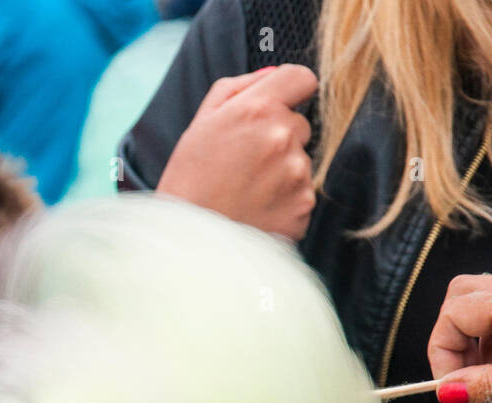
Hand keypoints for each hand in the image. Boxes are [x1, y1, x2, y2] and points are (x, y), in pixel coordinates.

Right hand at [156, 64, 317, 240]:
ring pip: (301, 162)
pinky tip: (256, 210)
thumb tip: (274, 72)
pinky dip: (284, 202)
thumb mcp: (202, 122)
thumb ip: (239, 87)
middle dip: (279, 137)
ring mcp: (297, 175)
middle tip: (245, 163)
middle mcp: (283, 137)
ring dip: (282, 172)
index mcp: (258, 109)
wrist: (187, 240)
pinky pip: (302, 196)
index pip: (302, 78)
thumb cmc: (189, 179)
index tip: (280, 105)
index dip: (291, 91)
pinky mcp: (303, 208)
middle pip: (301, 124)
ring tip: (247, 191)